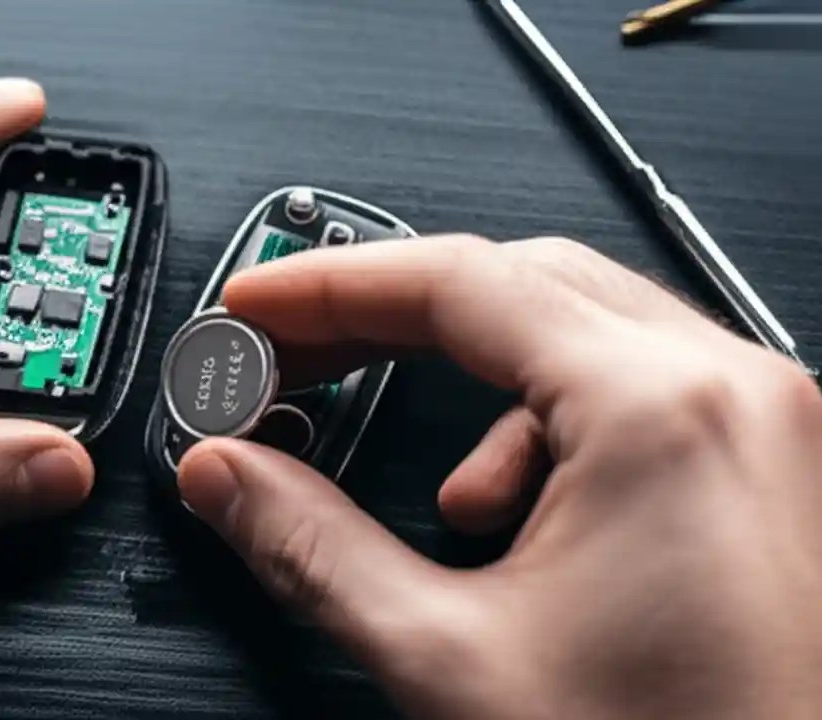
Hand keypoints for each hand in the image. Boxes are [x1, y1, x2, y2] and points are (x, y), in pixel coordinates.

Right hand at [178, 236, 821, 718]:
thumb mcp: (451, 661)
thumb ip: (312, 548)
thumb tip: (229, 476)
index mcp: (663, 414)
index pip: (458, 281)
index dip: (330, 286)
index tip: (258, 308)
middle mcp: (739, 398)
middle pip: (523, 285)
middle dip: (394, 320)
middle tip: (300, 359)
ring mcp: (773, 435)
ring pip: (588, 337)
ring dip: (481, 389)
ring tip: (441, 494)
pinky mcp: (773, 479)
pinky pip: (644, 400)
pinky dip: (555, 435)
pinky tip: (525, 523)